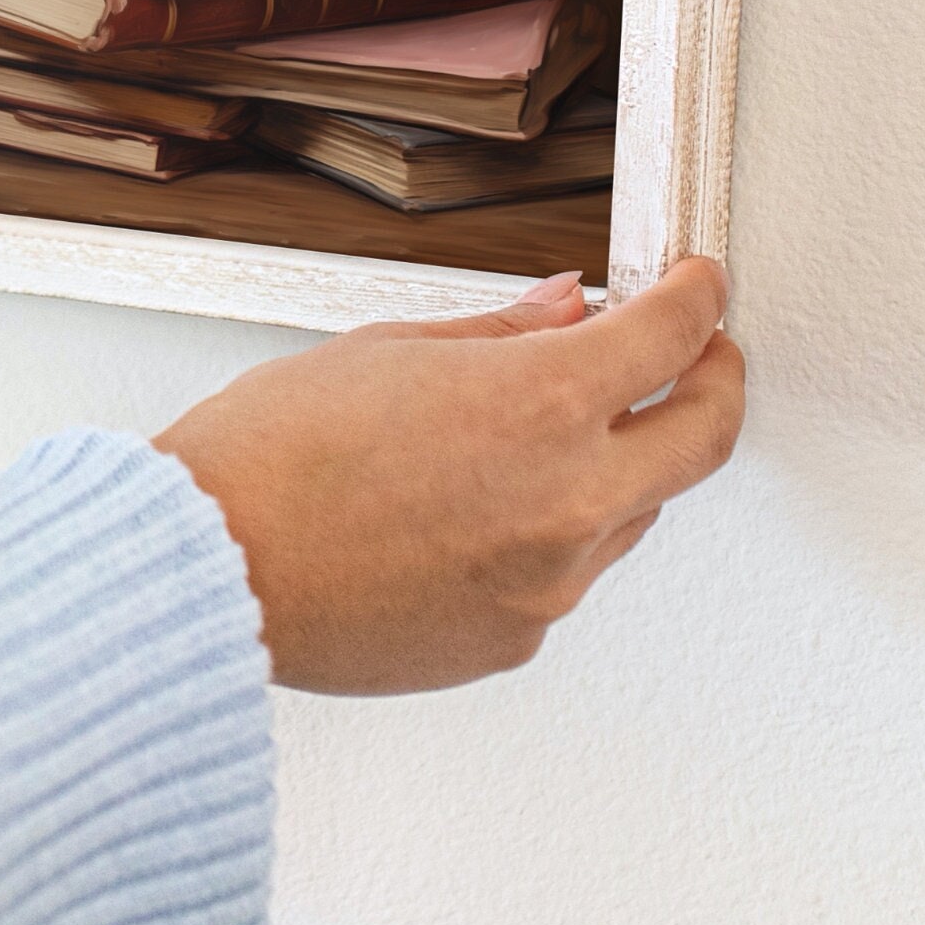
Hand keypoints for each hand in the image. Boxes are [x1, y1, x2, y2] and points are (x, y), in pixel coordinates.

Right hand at [155, 258, 742, 692]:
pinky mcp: (516, 640)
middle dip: (716, 380)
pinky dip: (547, 530)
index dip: (697, 298)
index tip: (696, 285)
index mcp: (541, 405)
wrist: (207, 574)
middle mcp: (568, 499)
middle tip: (702, 352)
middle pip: (706, 435)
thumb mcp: (386, 351)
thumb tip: (570, 308)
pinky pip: (564, 572)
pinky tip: (476, 507)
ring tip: (551, 431)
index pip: (672, 337)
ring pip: (633, 510)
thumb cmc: (271, 455)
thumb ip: (500, 331)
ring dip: (620, 462)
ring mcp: (551, 581)